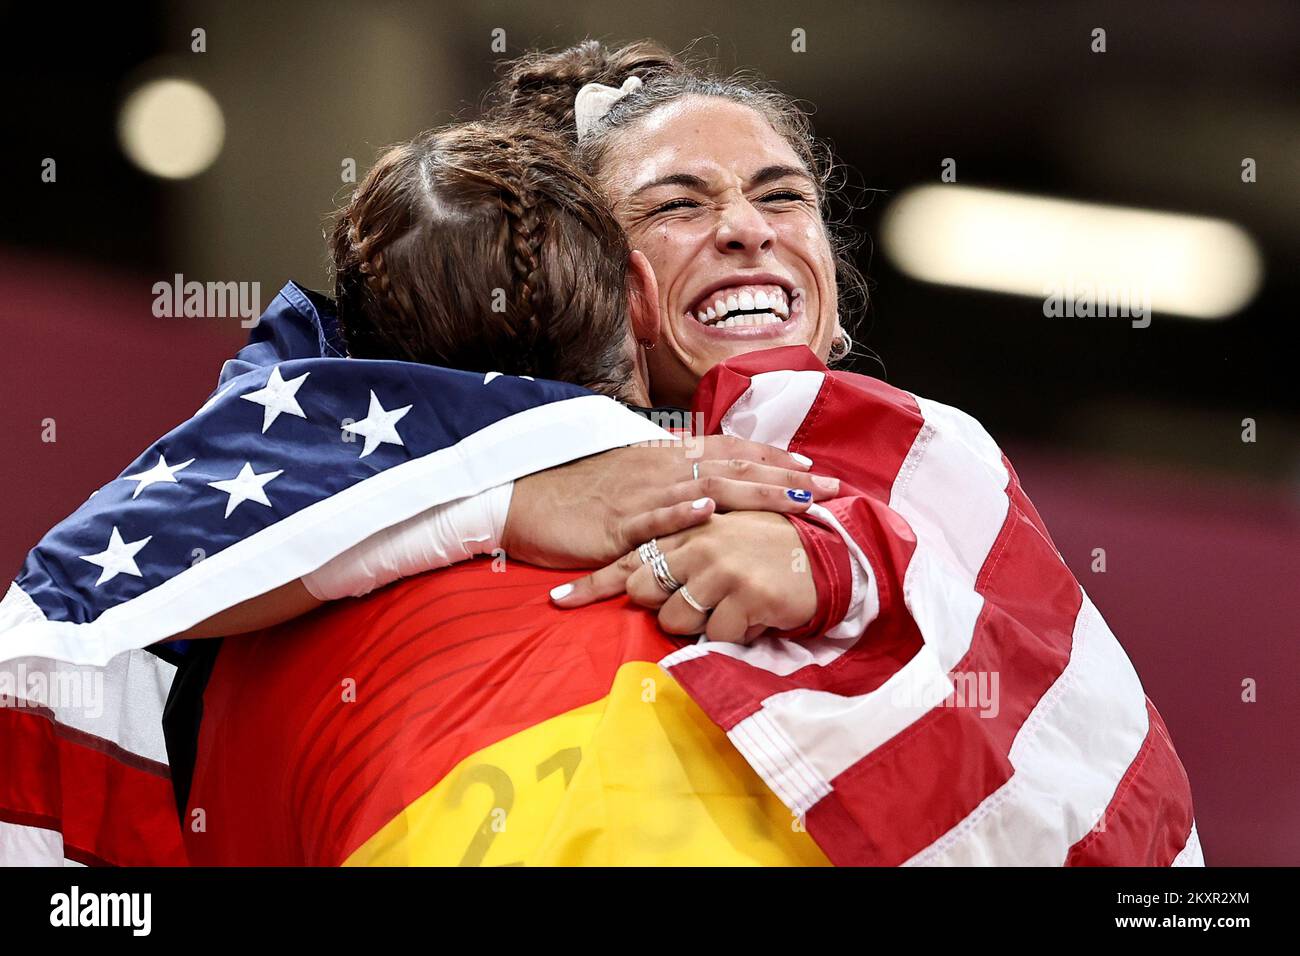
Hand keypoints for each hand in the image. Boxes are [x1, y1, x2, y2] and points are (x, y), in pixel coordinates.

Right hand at [501, 437, 837, 568]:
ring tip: (796, 496)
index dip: (770, 457)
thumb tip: (703, 491)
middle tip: (830, 485)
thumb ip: (667, 483)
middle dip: (784, 476)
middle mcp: (659, 468)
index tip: (810, 466)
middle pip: (733, 466)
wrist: (520, 497)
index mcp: (663, 458)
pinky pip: (653, 516)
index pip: (728, 451)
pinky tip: (712, 510)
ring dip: (755, 492)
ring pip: (705, 487)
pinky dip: (684, 510)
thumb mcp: (628, 480)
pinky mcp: (615, 523)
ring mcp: (639, 494)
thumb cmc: (574, 492)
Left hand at [550, 511, 817, 643]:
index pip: (631, 557)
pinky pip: (717, 636)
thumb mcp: (726, 531)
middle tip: (702, 601)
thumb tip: (645, 579)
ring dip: (703, 624)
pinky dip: (736, 633)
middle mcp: (699, 542)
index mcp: (692, 525)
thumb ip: (685, 544)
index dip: (593, 583)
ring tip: (734, 605)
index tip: (558, 600)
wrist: (833, 552)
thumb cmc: (776, 545)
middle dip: (666, 607)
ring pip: (676, 620)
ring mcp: (722, 568)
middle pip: (647, 594)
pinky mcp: (745, 594)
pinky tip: (756, 613)